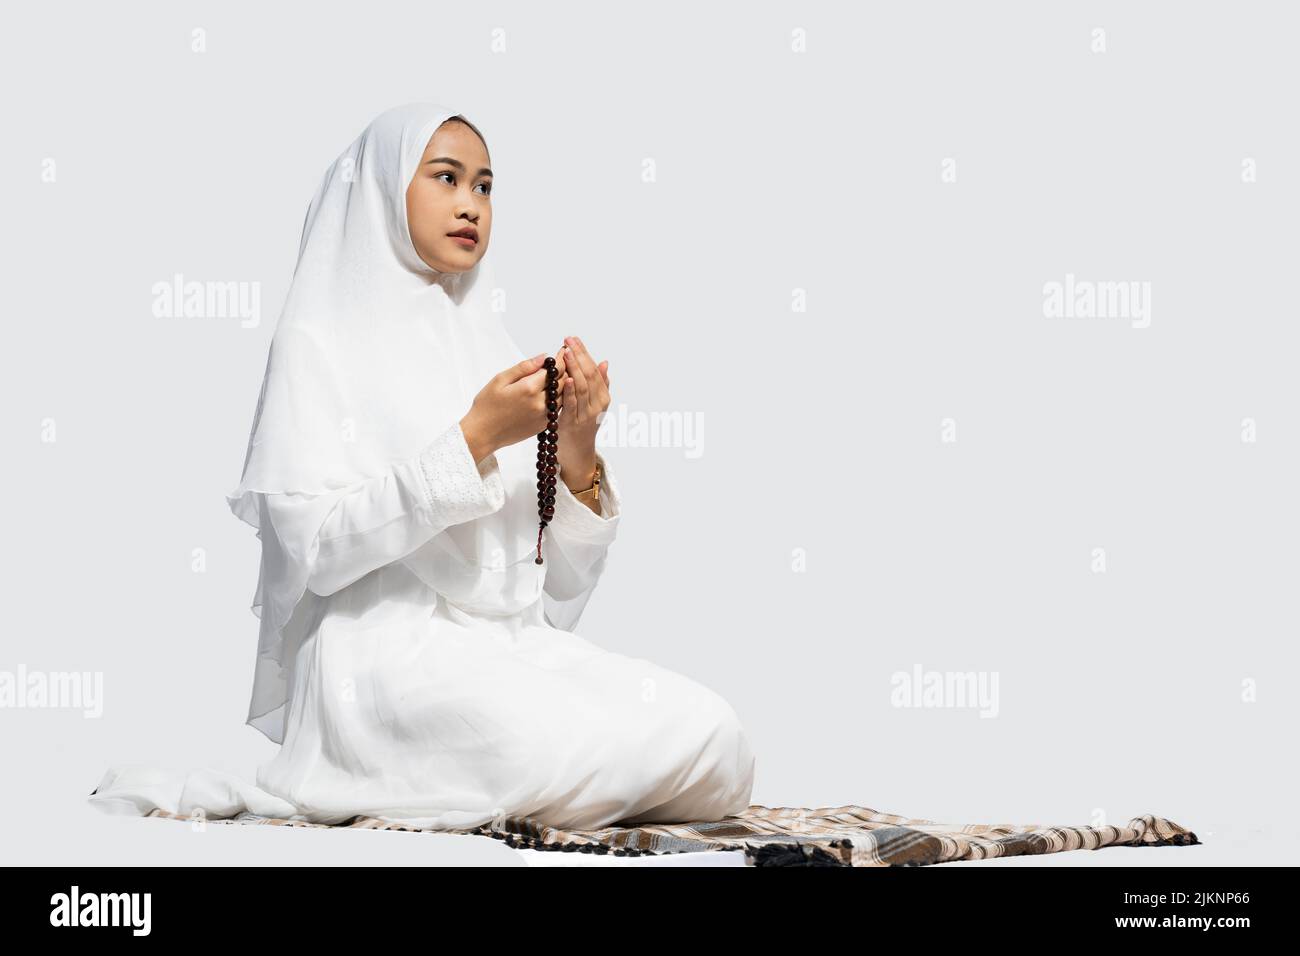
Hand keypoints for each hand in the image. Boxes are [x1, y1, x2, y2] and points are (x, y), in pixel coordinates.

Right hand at [459, 353, 556, 462]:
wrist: (483, 434)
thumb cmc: (487, 406)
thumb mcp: (500, 380)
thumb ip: (523, 367)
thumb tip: (544, 357)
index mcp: (529, 388)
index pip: (555, 369)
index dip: (561, 358)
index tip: (562, 351)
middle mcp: (540, 403)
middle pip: (563, 381)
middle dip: (565, 369)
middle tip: (563, 360)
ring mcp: (544, 416)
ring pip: (563, 395)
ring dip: (564, 383)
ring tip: (559, 374)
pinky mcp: (543, 425)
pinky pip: (558, 407)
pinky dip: (559, 397)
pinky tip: (552, 391)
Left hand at [554, 335, 609, 490]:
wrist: (578, 454)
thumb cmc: (583, 426)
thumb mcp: (595, 404)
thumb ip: (600, 384)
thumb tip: (604, 362)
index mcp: (603, 397)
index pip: (595, 370)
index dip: (585, 353)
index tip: (574, 339)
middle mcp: (597, 404)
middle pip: (590, 375)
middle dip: (579, 356)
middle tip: (568, 340)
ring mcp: (586, 414)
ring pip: (582, 387)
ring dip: (574, 368)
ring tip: (566, 352)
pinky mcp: (572, 423)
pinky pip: (571, 405)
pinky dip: (569, 391)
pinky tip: (565, 378)